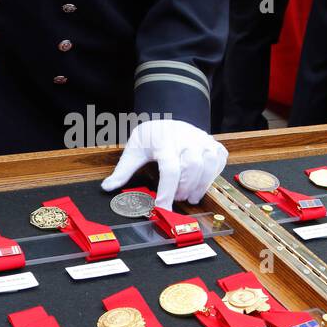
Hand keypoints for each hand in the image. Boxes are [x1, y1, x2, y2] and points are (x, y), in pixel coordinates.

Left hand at [102, 119, 226, 212]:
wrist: (168, 118)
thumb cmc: (151, 136)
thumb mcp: (134, 149)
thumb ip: (123, 170)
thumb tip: (107, 187)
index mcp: (165, 141)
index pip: (170, 168)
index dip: (167, 191)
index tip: (162, 208)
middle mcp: (187, 138)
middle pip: (192, 166)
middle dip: (184, 188)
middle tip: (176, 199)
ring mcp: (202, 140)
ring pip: (209, 164)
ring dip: (201, 185)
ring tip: (189, 197)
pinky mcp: (213, 143)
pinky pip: (220, 159)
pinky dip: (214, 175)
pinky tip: (202, 183)